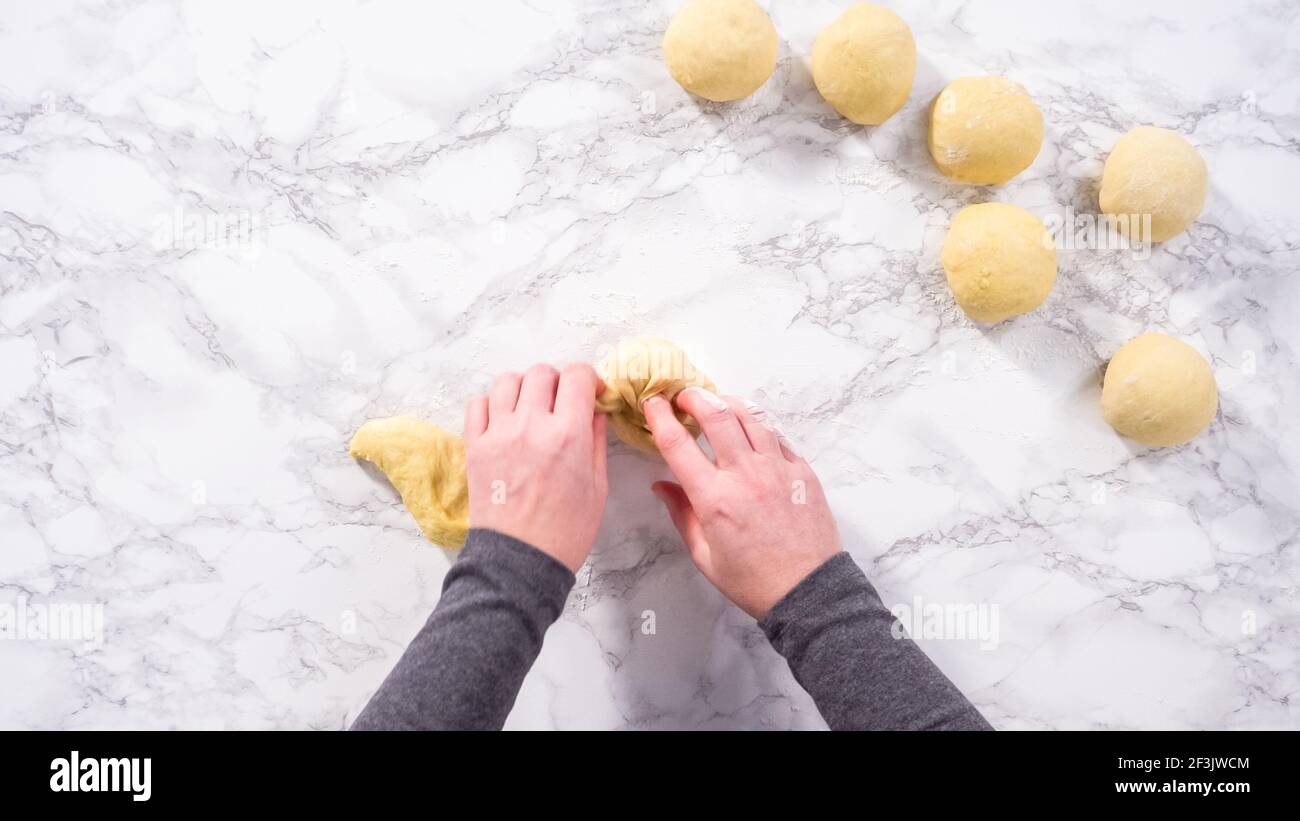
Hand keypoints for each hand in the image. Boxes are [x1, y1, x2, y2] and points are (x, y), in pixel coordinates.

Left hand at [464, 364, 607, 571]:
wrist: (520, 561)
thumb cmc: (564, 532)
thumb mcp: (597, 487)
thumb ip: (596, 442)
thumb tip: (594, 412)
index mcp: (568, 435)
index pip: (577, 376)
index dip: (588, 379)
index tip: (591, 394)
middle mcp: (531, 426)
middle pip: (542, 372)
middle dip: (558, 381)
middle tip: (562, 402)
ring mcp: (498, 434)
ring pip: (507, 380)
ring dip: (523, 387)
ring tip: (530, 407)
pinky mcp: (475, 446)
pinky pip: (477, 404)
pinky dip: (491, 404)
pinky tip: (503, 420)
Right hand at [643, 388, 840, 618]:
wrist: (808, 591)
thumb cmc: (754, 581)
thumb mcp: (705, 556)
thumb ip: (681, 515)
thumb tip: (662, 485)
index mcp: (715, 500)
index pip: (677, 444)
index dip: (660, 416)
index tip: (652, 402)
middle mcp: (746, 476)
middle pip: (716, 416)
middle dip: (694, 397)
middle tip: (684, 396)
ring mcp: (778, 470)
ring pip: (750, 416)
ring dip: (727, 402)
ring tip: (716, 403)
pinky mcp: (802, 471)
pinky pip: (777, 435)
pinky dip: (758, 425)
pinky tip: (750, 428)